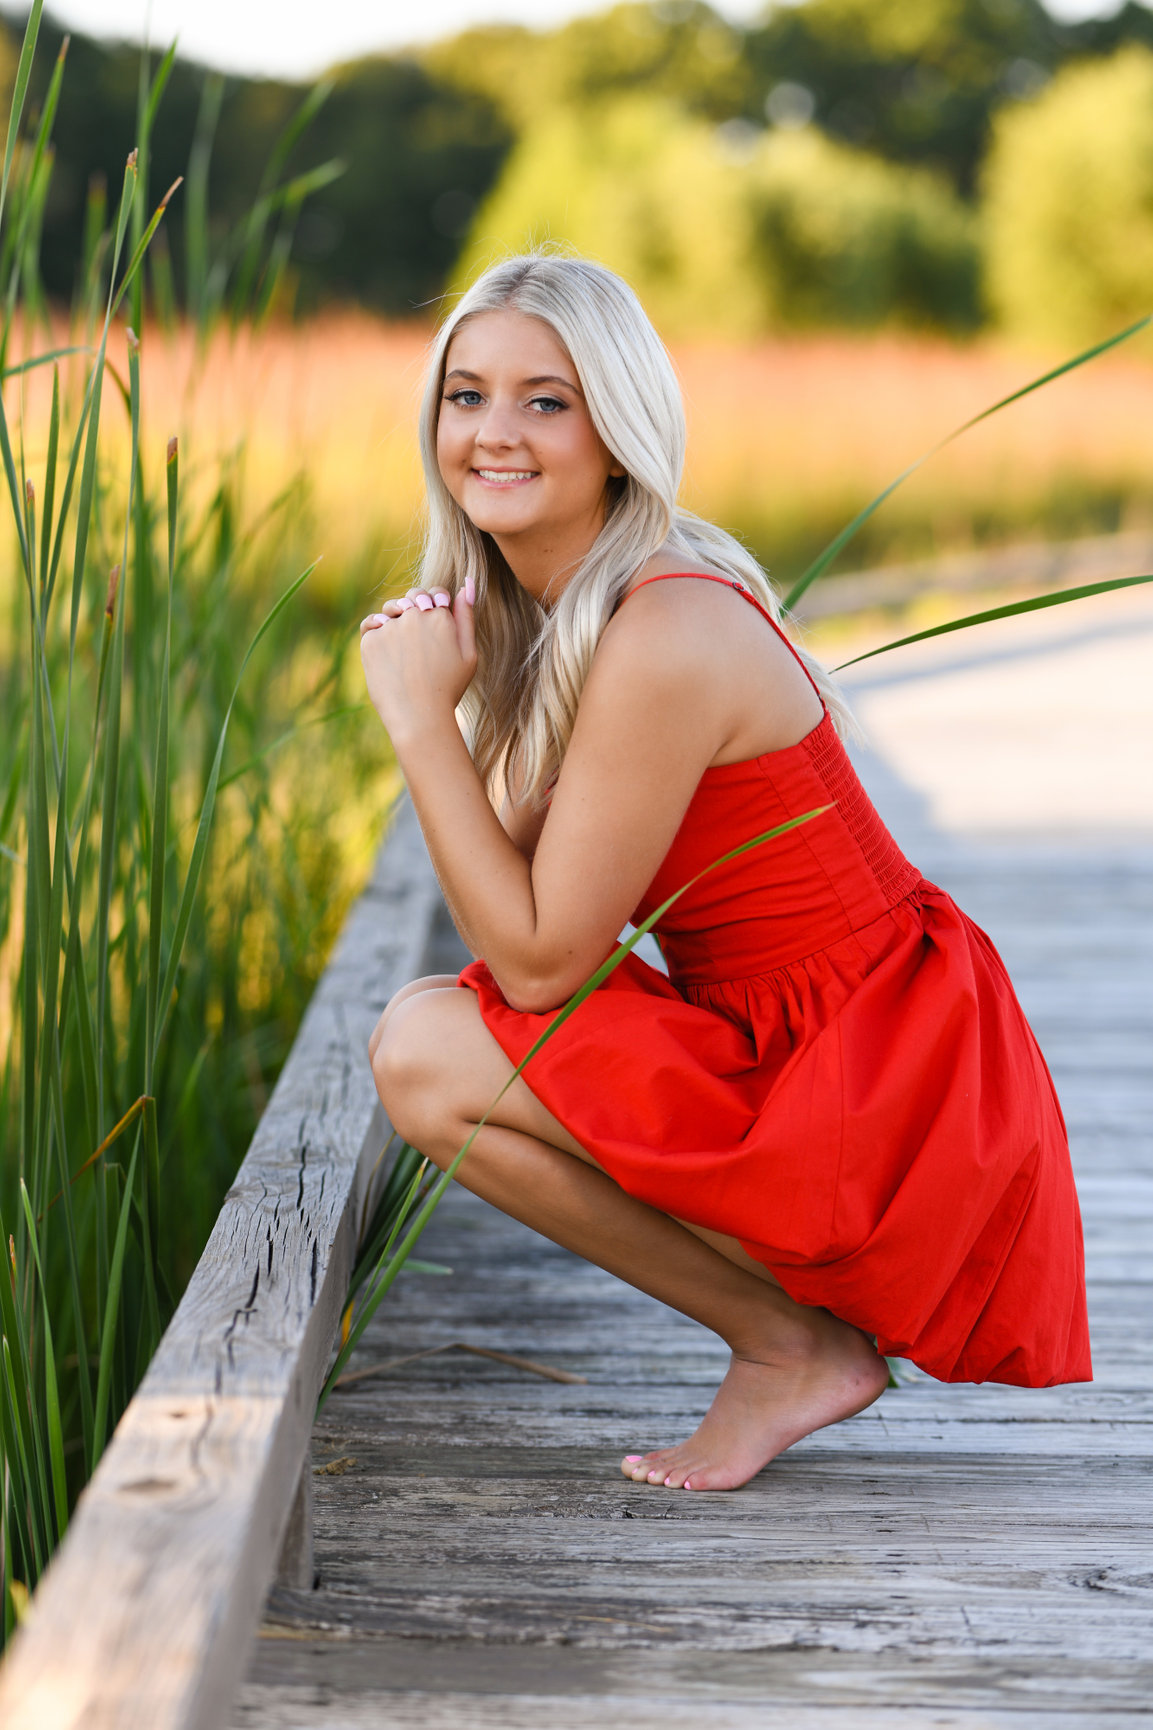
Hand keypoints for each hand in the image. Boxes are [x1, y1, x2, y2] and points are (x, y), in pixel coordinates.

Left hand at [360, 581, 476, 746]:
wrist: (420, 718)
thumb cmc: (448, 688)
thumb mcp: (468, 654)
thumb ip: (466, 617)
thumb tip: (468, 584)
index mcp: (441, 616)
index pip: (435, 592)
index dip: (435, 604)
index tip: (434, 621)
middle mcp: (414, 615)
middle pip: (411, 599)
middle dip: (413, 610)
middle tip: (418, 643)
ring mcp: (391, 626)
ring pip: (390, 612)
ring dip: (394, 621)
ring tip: (403, 651)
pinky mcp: (371, 640)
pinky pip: (372, 628)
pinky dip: (378, 638)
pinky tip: (389, 659)